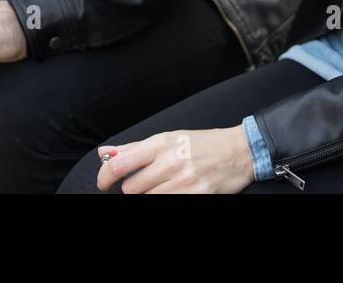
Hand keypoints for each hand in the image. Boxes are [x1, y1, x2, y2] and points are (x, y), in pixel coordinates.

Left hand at [95, 127, 254, 193]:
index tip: (103, 183)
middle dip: (134, 188)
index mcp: (161, 142)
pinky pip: (167, 204)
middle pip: (131, 188)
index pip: (119, 163)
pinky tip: (176, 191)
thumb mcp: (168, 138)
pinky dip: (167, 199)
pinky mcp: (196, 195)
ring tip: (166, 186)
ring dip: (151, 196)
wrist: (239, 151)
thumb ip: (134, 148)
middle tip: (149, 182)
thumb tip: (105, 152)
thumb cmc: (201, 144)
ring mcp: (184, 180)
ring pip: (147, 199)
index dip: (104, 177)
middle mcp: (171, 160)